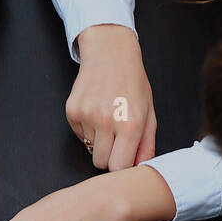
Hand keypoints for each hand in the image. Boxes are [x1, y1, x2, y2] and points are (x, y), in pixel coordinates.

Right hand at [66, 24, 156, 170]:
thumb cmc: (132, 82)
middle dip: (108, 156)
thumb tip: (140, 167)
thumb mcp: (149, 112)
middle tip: (116, 138)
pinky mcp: (72, 111)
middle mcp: (107, 121)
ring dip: (98, 139)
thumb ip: (147, 144)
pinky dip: (86, 128)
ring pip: (89, 148)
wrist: (110, 53)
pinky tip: (95, 110)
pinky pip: (79, 135)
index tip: (124, 157)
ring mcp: (87, 116)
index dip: (120, 165)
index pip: (118, 167)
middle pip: (100, 163)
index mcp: (130, 124)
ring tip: (106, 117)